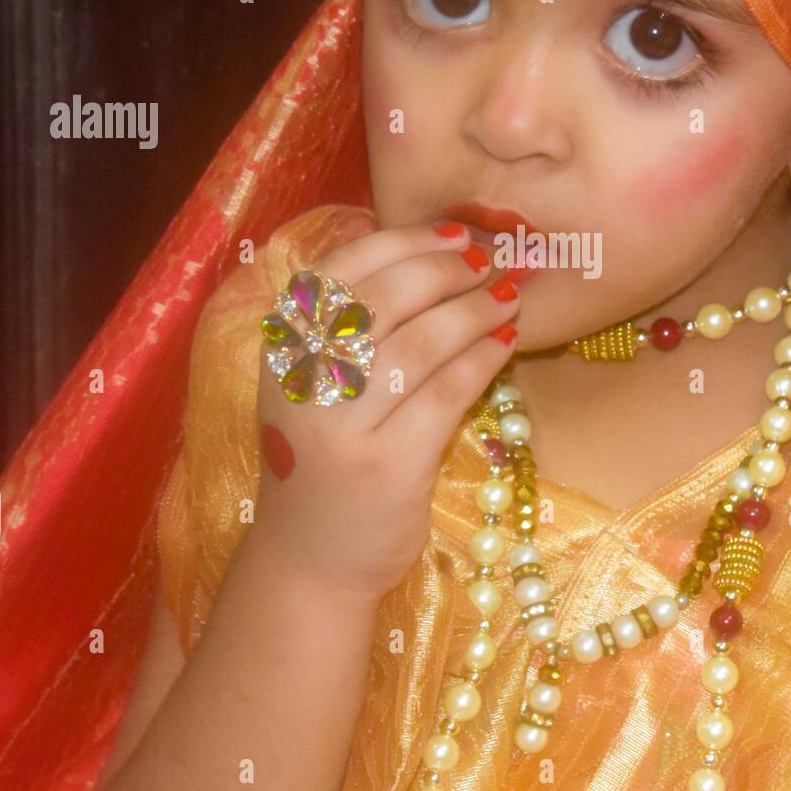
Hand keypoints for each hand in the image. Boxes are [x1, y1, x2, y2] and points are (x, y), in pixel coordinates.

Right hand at [253, 221, 519, 601]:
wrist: (310, 559)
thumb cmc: (323, 458)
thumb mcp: (314, 384)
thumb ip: (350, 324)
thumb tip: (433, 251)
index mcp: (280, 346)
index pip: (343, 269)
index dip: (405, 241)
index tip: (455, 231)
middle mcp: (301, 379)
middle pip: (386, 298)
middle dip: (449, 270)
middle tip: (494, 261)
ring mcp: (340, 425)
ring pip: (420, 343)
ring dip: (475, 311)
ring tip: (510, 296)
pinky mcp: (385, 465)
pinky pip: (446, 394)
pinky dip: (482, 362)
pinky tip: (506, 345)